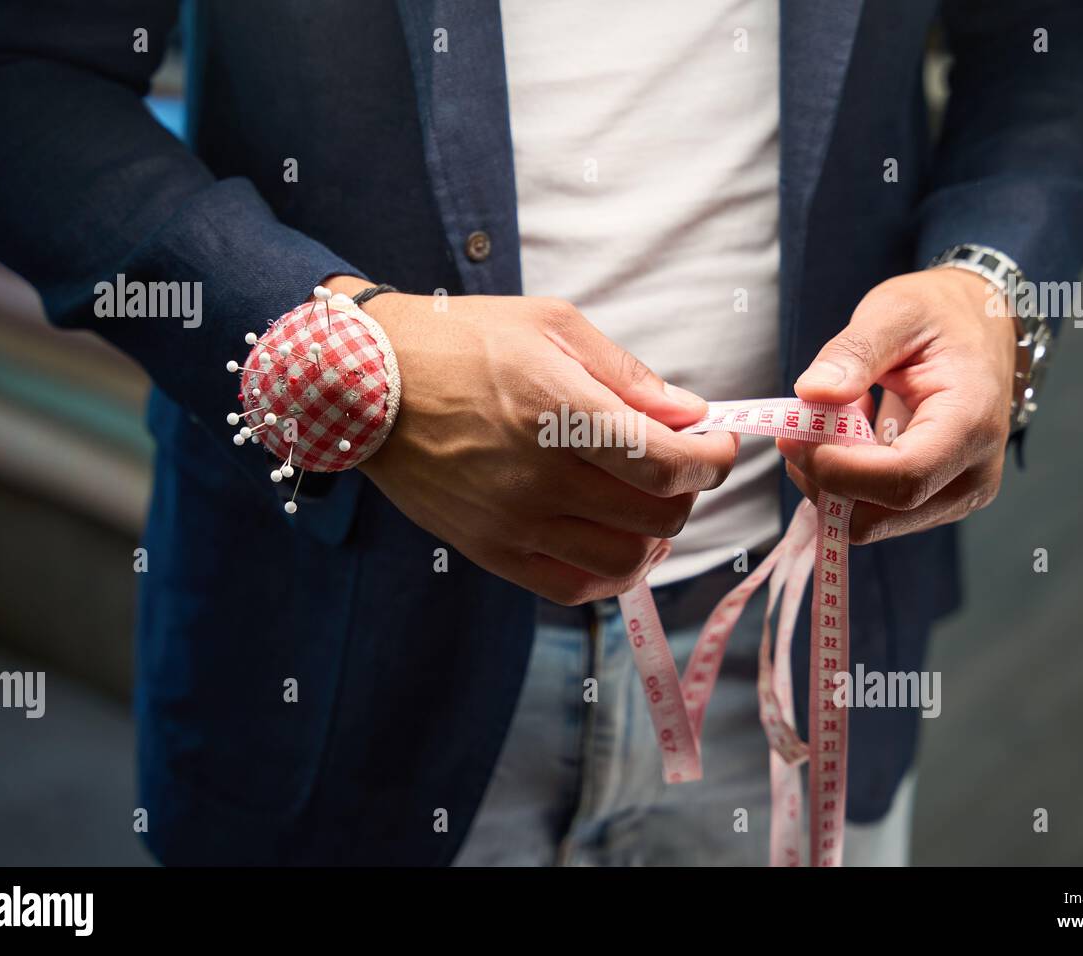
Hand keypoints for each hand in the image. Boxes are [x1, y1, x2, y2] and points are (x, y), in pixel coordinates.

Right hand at [325, 278, 739, 603]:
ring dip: (655, 536)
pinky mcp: (490, 550)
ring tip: (648, 504)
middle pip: (658, 517)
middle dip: (690, 491)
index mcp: (559, 412)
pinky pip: (573, 587)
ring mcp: (513, 522)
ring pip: (624, 562)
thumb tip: (690, 415)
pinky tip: (612, 538)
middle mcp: (539, 477)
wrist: (364, 383)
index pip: (667, 464)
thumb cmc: (461, 340)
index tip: (718, 445)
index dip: (714, 460)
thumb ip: (629, 376)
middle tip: (681, 464)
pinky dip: (610, 572)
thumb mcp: (552, 326)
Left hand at [777, 268, 1016, 544]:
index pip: (901, 480)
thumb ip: (853, 352)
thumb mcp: (894, 312)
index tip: (791, 436)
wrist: (980, 325)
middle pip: (879, 515)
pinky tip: (849, 439)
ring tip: (834, 424)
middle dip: (824, 479)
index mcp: (971, 425)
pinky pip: (875, 513)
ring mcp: (957, 496)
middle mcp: (973, 475)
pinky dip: (845, 484)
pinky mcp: (937, 501)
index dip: (836, 469)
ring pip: (870, 522)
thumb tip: (812, 392)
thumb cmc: (941, 315)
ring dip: (832, 482)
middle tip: (800, 429)